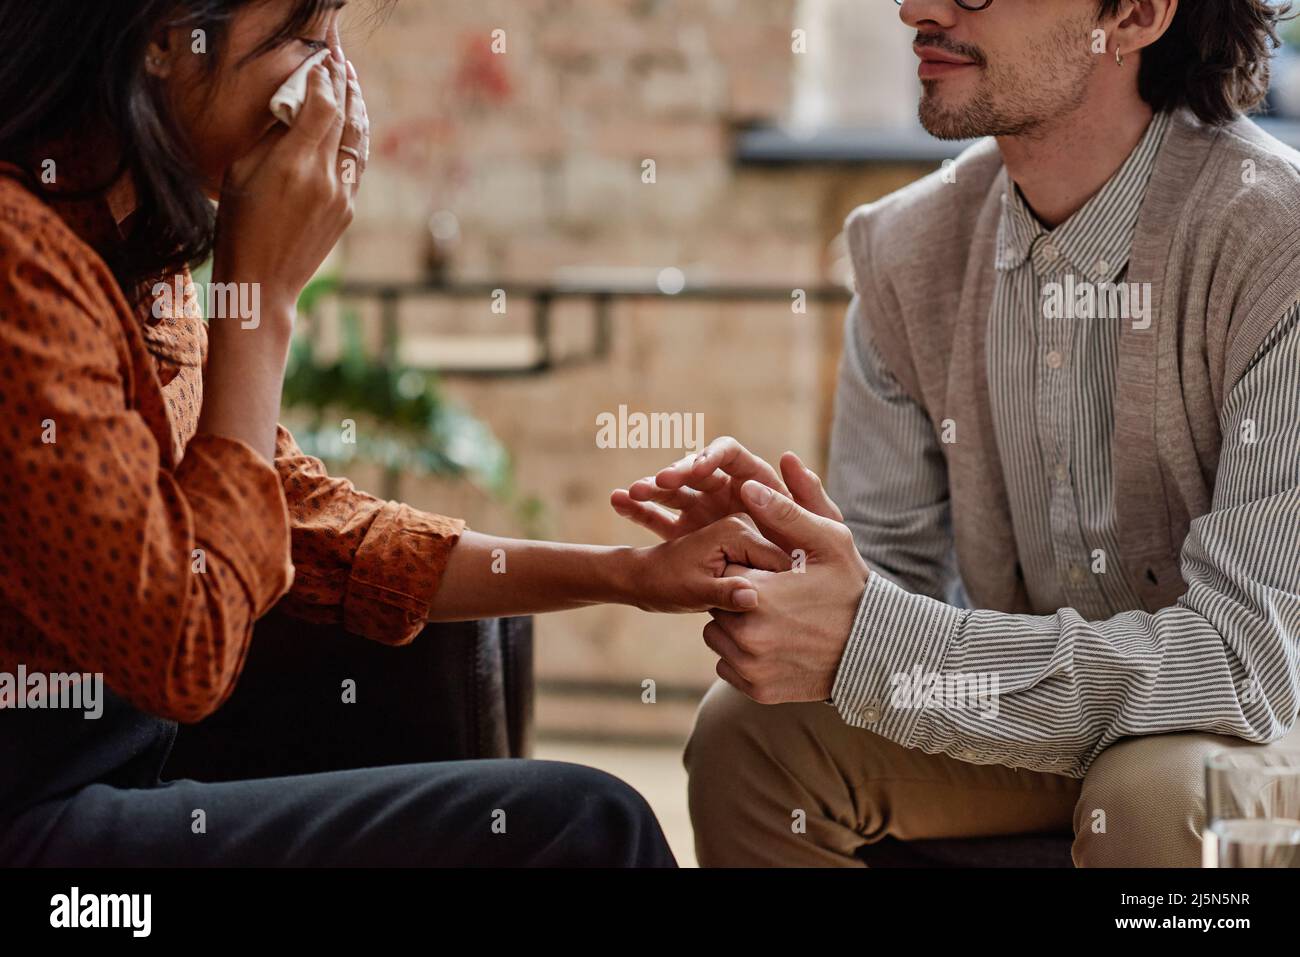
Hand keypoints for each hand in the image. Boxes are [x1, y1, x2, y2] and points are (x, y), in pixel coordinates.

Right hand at [210, 18, 367, 319]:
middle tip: (340, 62)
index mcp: (294, 165)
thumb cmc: (238, 226)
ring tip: (352, 84)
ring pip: (358, 141)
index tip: (320, 62)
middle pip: (345, 118)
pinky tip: (352, 124)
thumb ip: (271, 138)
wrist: (264, 282)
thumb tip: (293, 108)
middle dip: (343, 85)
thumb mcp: (240, 173)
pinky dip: (356, 139)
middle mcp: (326, 178)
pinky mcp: (348, 210)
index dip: (324, 80)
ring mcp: (342, 196)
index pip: (322, 106)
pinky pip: (357, 164)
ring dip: (357, 108)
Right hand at [610, 436, 843, 550]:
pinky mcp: (684, 534)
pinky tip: (617, 500)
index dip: (712, 455)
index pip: (729, 454)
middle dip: (677, 471)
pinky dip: (638, 509)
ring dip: (650, 487)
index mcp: (754, 483)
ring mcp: (702, 512)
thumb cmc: (815, 569)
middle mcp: (725, 492)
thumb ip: (808, 503)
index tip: (699, 468)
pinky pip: (657, 518)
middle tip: (661, 482)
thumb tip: (784, 458)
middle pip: (694, 469)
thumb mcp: (821, 537)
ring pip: (671, 491)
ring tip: (632, 492)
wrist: (792, 612)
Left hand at [628, 514, 792, 613]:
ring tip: (755, 617)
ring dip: (769, 596)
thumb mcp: (693, 592)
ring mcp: (746, 538)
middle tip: (765, 623)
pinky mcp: (743, 551)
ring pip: (774, 574)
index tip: (780, 620)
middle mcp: (747, 527)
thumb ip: (724, 594)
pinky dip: (761, 593)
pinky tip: (752, 613)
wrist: (645, 577)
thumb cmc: (664, 583)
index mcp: (737, 530)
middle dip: (777, 594)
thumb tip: (752, 599)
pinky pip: (764, 575)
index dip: (784, 593)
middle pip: (781, 568)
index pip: (781, 563)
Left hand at [703, 481, 868, 703]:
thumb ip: (786, 513)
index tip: (771, 571)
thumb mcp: (829, 542)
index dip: (745, 567)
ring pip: (717, 635)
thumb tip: (747, 485)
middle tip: (774, 595)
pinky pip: (727, 665)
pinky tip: (774, 644)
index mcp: (760, 596)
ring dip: (735, 625)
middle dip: (738, 595)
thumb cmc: (852, 590)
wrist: (876, 653)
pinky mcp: (756, 691)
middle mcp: (748, 636)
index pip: (725, 571)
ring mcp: (751, 667)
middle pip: (717, 604)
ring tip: (773, 619)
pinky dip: (742, 655)